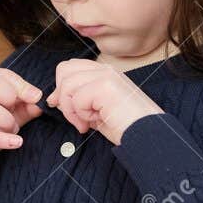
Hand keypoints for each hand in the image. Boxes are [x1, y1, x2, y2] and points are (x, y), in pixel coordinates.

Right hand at [0, 67, 43, 175]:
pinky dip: (0, 139)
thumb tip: (39, 100)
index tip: (36, 97)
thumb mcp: (11, 116)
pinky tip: (15, 143)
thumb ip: (24, 107)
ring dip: (5, 120)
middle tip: (18, 112)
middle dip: (10, 96)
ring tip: (14, 130)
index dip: (20, 84)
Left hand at [47, 59, 163, 143]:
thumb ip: (77, 100)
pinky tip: (94, 122)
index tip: (62, 107)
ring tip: (85, 123)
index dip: (60, 87)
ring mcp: (106, 75)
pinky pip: (77, 98)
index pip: (70, 67)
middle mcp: (105, 69)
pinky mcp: (105, 86)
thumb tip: (54, 98)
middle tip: (74, 117)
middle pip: (64, 70)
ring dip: (71, 109)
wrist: (148, 135)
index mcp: (104, 72)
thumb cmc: (125, 126)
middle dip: (62, 96)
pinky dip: (81, 114)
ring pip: (67, 85)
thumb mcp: (96, 110)